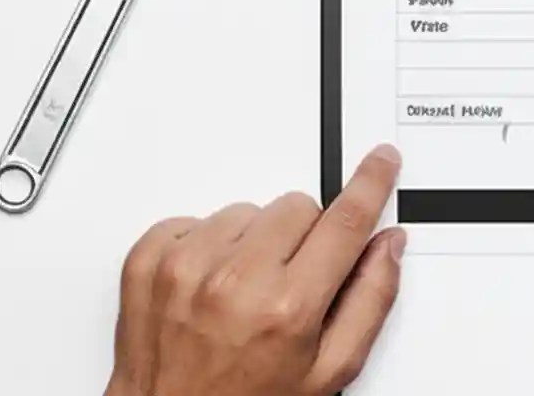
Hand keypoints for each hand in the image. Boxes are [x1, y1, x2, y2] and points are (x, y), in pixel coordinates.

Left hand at [105, 145, 405, 395]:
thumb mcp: (329, 372)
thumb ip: (369, 302)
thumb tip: (386, 247)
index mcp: (287, 308)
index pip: (345, 222)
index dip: (370, 184)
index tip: (380, 162)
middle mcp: (234, 281)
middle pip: (297, 207)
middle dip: (306, 236)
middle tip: (294, 282)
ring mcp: (185, 267)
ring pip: (248, 210)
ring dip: (255, 241)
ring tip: (244, 291)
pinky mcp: (147, 260)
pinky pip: (197, 219)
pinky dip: (208, 245)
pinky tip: (210, 284)